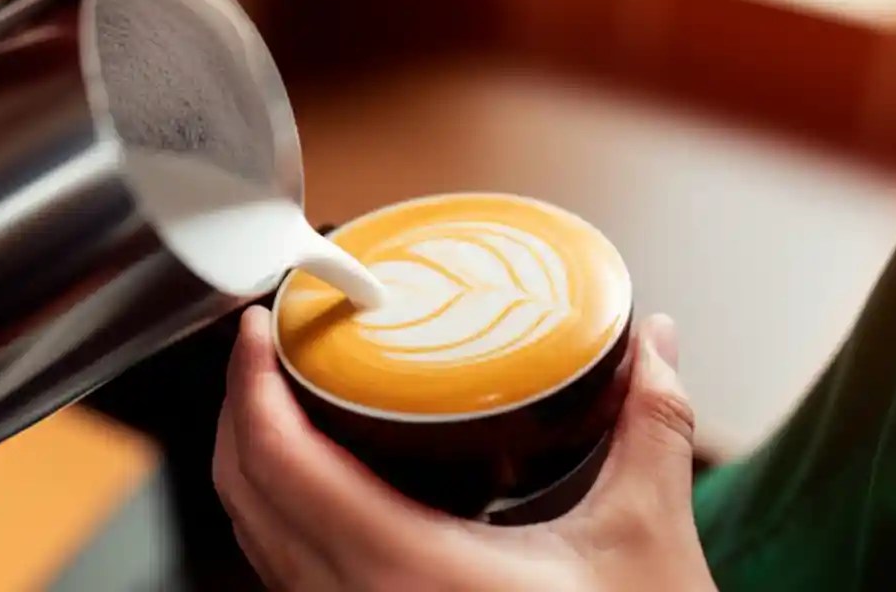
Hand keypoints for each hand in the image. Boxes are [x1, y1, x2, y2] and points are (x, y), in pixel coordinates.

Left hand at [214, 308, 716, 590]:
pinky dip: (279, 509)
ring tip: (286, 392)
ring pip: (255, 536)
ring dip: (255, 459)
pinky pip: (283, 570)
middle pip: (246, 493)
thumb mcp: (643, 539)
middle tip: (271, 342)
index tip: (259, 327)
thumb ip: (650, 426)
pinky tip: (319, 473)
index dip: (252, 384)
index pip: (283, 463)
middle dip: (242, 406)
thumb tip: (653, 342)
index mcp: (409, 571)